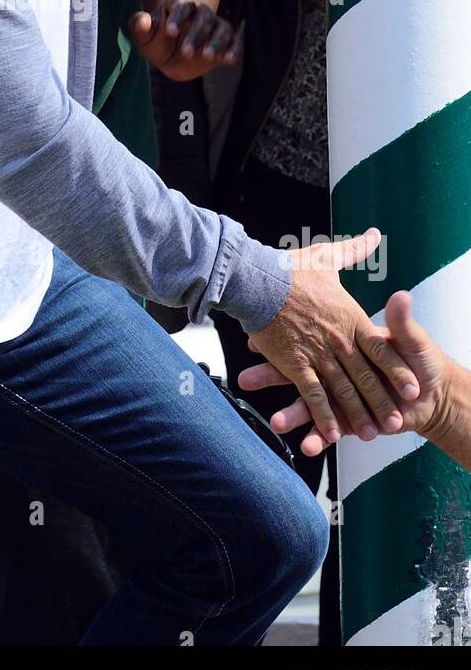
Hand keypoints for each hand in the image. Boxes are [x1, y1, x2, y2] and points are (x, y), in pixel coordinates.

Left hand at [128, 0, 241, 81]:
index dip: (177, 18)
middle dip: (196, 34)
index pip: (181, 6)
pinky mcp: (226, 41)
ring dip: (216, 42)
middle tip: (186, 52)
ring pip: (222, 29)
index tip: (170, 32)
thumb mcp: (144, 38)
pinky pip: (234, 42)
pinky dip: (233, 49)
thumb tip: (143, 19)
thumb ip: (139, 27)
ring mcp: (215, 26)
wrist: (173, 57)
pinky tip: (228, 60)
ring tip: (207, 57)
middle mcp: (201, 12)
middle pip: (204, 17)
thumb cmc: (157, 42)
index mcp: (180, 5)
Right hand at [244, 229, 419, 453]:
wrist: (256, 280)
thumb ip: (355, 250)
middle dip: (382, 401)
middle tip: (397, 422)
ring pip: (343, 390)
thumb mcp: (327, 257)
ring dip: (357, 414)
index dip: (397, 370)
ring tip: (371, 434)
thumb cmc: (290, 269)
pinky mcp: (295, 363)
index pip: (380, 349)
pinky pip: (313, 394)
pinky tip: (331, 432)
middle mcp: (338, 339)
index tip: (413, 388)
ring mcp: (317, 353)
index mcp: (350, 317)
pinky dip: (323, 415)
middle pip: (366, 376)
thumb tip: (375, 235)